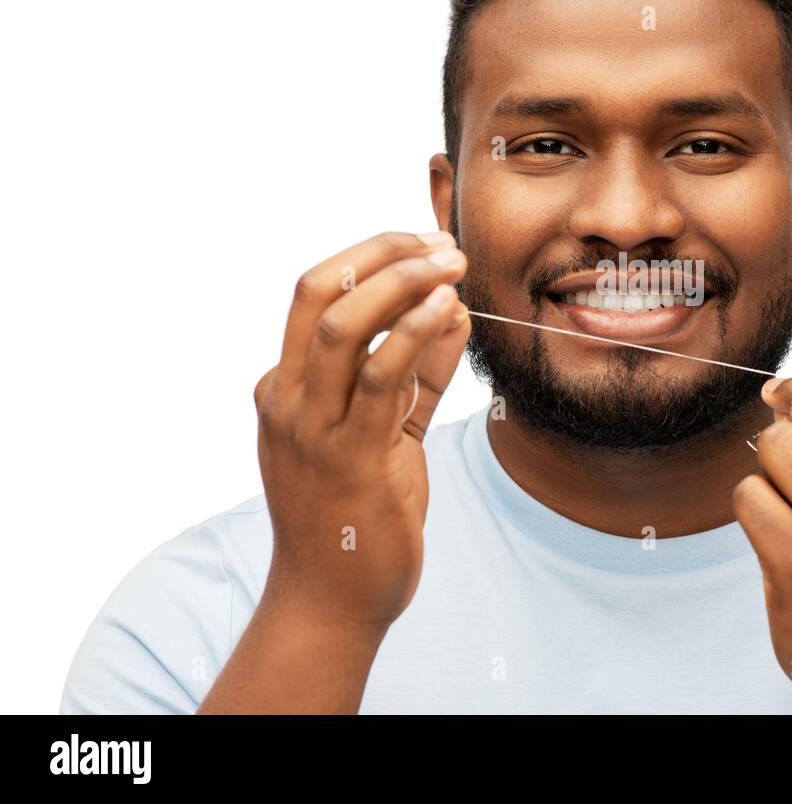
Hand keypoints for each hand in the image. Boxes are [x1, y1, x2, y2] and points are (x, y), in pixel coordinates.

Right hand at [252, 230, 469, 637]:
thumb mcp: (389, 431)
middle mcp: (287, 400)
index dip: (371, 255)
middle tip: (440, 243)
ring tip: (451, 265)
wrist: (332, 601)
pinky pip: (382, 379)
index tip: (423, 242)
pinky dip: (414, 333)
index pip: (316, 292)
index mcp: (285, 388)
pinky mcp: (351, 459)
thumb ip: (418, 372)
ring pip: (345, 326)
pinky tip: (448, 312)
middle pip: (318, 291)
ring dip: (404, 283)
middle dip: (382, 253)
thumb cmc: (357, 514)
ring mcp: (312, 430)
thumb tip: (454, 310)